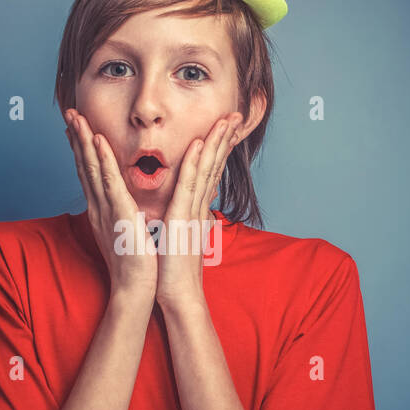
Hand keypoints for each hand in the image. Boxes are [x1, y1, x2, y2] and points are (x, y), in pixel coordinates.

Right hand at [64, 108, 156, 304]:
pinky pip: (109, 182)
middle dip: (76, 138)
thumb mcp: (128, 232)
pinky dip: (102, 160)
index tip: (76, 128)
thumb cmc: (135, 265)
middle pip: (85, 166)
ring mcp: (106, 210)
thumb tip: (127, 204)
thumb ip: (124, 215)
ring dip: (83, 141)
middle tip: (69, 113)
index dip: (82, 149)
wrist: (136, 289)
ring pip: (92, 168)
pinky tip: (97, 141)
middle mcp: (99, 207)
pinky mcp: (119, 215)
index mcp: (103, 210)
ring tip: (76, 117)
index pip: (90, 173)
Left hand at [154, 113, 239, 313]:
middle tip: (235, 113)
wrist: (178, 296)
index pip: (209, 172)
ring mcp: (193, 212)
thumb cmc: (173, 270)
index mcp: (196, 209)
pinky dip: (196, 165)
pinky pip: (190, 187)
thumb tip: (188, 212)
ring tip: (225, 119)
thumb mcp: (180, 238)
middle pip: (214, 165)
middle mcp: (199, 207)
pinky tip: (200, 145)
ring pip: (207, 170)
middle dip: (224, 138)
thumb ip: (185, 221)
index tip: (225, 127)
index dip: (218, 148)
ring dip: (215, 143)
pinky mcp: (183, 219)